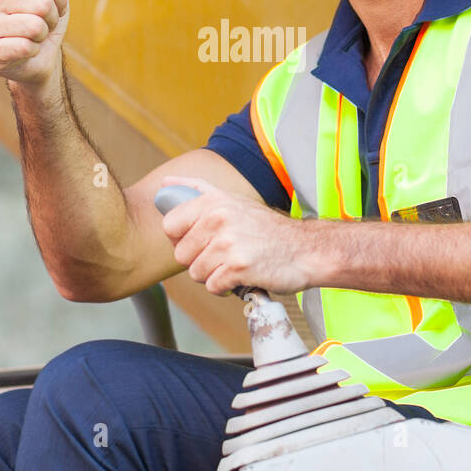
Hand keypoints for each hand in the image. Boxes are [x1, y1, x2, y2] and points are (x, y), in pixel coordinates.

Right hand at [0, 0, 70, 88]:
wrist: (40, 56)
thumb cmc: (45, 15)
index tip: (50, 5)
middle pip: (42, 3)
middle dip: (51, 19)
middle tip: (42, 24)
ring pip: (34, 26)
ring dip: (42, 36)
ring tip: (33, 37)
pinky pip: (24, 47)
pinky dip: (32, 52)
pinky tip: (22, 52)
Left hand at [157, 176, 316, 295]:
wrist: (305, 249)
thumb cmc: (266, 229)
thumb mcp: (232, 200)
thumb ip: (196, 190)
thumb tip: (165, 183)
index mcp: (212, 201)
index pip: (169, 226)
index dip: (182, 239)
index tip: (200, 241)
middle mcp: (218, 218)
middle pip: (181, 254)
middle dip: (199, 260)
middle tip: (224, 254)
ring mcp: (228, 243)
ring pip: (195, 273)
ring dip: (213, 275)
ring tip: (234, 264)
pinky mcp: (238, 267)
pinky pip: (213, 286)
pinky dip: (226, 287)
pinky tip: (242, 276)